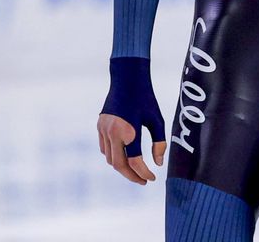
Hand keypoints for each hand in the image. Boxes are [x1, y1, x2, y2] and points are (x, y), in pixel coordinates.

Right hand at [98, 57, 166, 184]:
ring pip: (109, 158)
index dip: (144, 173)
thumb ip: (159, 143)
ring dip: (122, 167)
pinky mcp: (99, 126)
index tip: (152, 178)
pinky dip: (113, 156)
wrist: (127, 78)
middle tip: (143, 180)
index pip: (135, 161)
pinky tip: (124, 156)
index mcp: (129, 131)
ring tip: (135, 169)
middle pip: (119, 165)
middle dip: (131, 176)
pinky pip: (104, 148)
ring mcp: (103, 129)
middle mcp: (113, 132)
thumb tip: (157, 164)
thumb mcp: (157, 120)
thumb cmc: (146, 98)